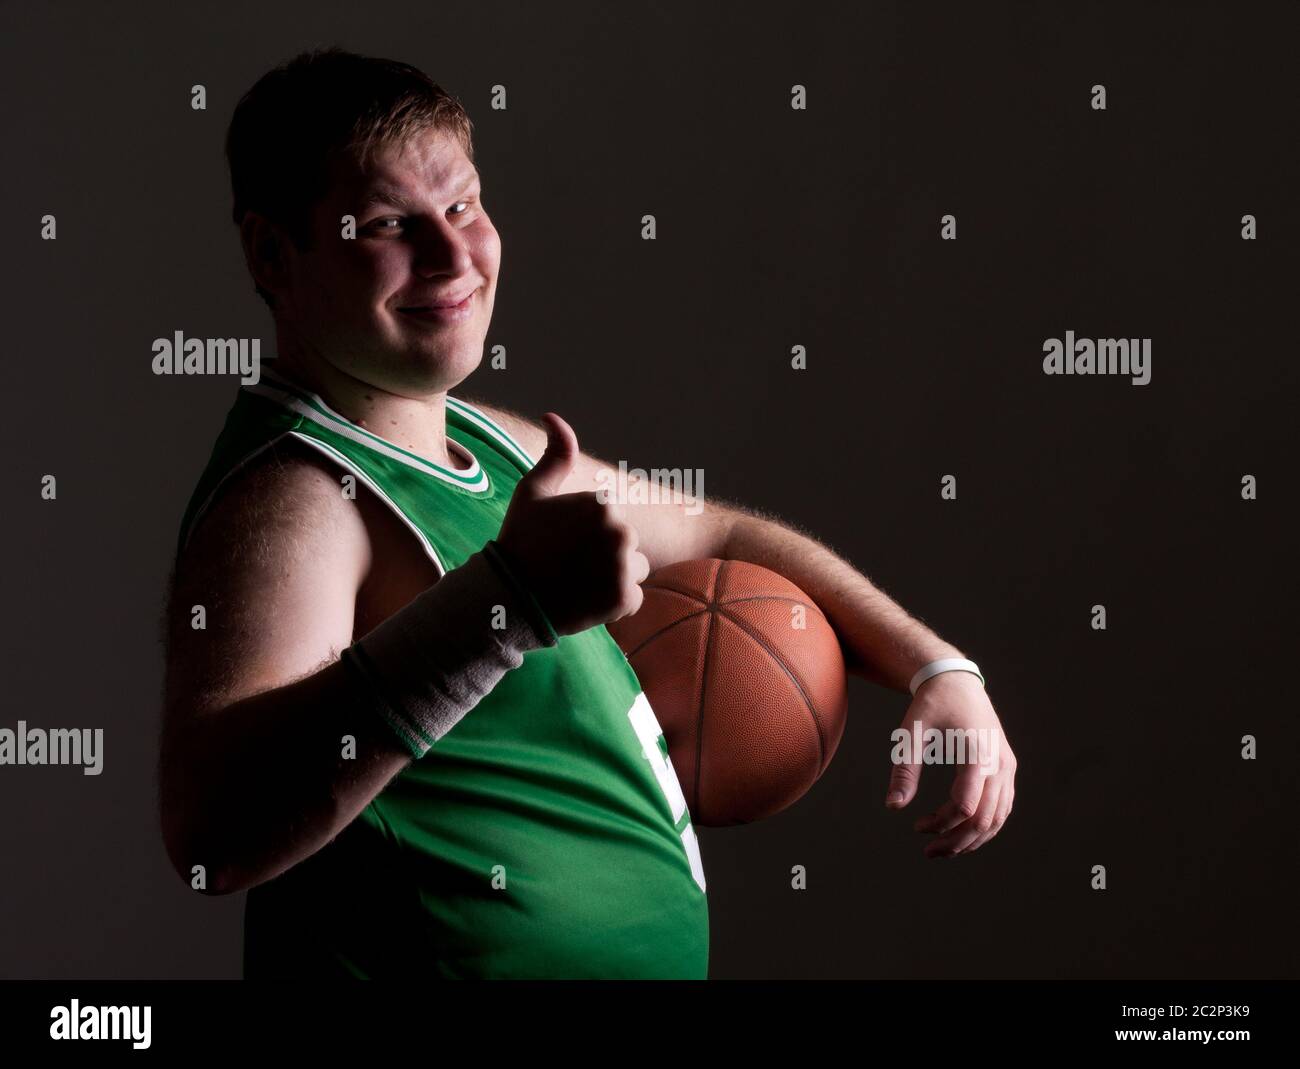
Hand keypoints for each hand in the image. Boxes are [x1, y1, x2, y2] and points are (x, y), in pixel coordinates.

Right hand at [496, 412, 649, 635]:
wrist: (508, 597)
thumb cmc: (520, 542)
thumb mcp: (532, 491)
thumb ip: (555, 455)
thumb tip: (553, 416)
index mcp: (602, 504)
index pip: (611, 521)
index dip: (586, 535)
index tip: (562, 546)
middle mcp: (619, 531)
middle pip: (625, 545)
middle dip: (603, 556)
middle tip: (568, 568)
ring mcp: (623, 566)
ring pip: (634, 571)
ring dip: (613, 580)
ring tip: (579, 585)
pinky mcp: (625, 598)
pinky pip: (632, 600)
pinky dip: (614, 605)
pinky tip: (586, 602)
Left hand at [884, 670, 1016, 857]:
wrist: (957, 682)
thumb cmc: (932, 705)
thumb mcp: (912, 732)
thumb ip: (904, 770)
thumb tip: (893, 807)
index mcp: (977, 754)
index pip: (965, 806)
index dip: (940, 824)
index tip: (916, 825)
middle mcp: (999, 763)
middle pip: (984, 819)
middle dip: (956, 841)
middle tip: (929, 851)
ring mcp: (1007, 767)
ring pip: (998, 818)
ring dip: (972, 839)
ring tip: (942, 848)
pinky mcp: (1006, 769)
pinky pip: (1002, 807)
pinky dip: (985, 826)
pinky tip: (960, 834)